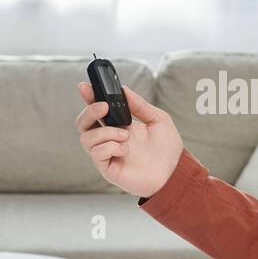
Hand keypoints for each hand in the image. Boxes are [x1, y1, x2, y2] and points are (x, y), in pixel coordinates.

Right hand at [74, 83, 183, 197]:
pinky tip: (125, 149)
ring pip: (86, 138)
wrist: (175, 172)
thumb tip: (124, 89)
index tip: (85, 86)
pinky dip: (109, 147)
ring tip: (126, 135)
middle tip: (104, 107)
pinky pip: (96, 153)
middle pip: (82, 123)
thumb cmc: (167, 148)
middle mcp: (109, 139)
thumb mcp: (158, 119)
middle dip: (89, 111)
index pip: (97, 110)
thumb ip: (139, 105)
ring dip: (105, 132)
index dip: (88, 97)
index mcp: (119, 125)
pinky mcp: (108, 168)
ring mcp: (107, 154)